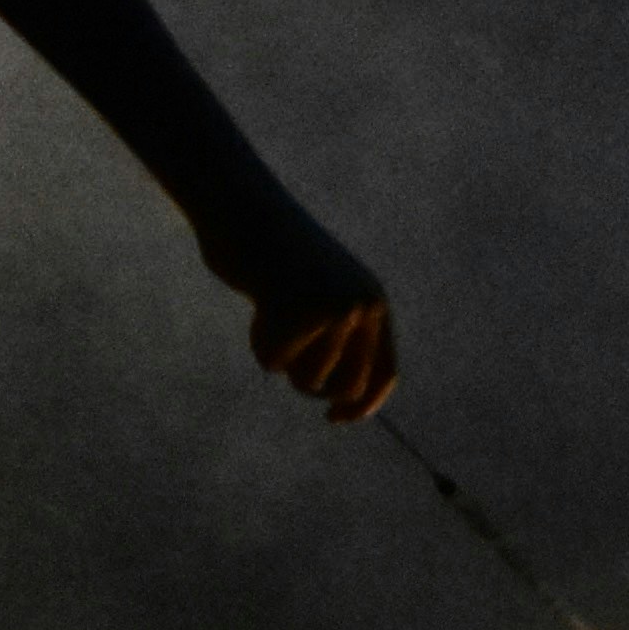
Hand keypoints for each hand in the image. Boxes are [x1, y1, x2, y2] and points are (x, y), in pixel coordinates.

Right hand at [231, 217, 395, 419]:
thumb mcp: (318, 290)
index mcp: (374, 301)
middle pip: (345, 386)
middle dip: (314, 386)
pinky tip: (257, 306)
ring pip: (308, 379)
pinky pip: (275, 362)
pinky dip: (260, 343)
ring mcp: (331, 310)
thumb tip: (343, 397)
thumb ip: (338, 334)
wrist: (244, 210)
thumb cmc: (275, 253)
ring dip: (283, 358)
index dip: (364, 405)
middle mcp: (361, 307)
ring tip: (270, 316)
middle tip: (289, 359)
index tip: (335, 419)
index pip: (384, 372)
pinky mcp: (297, 314)